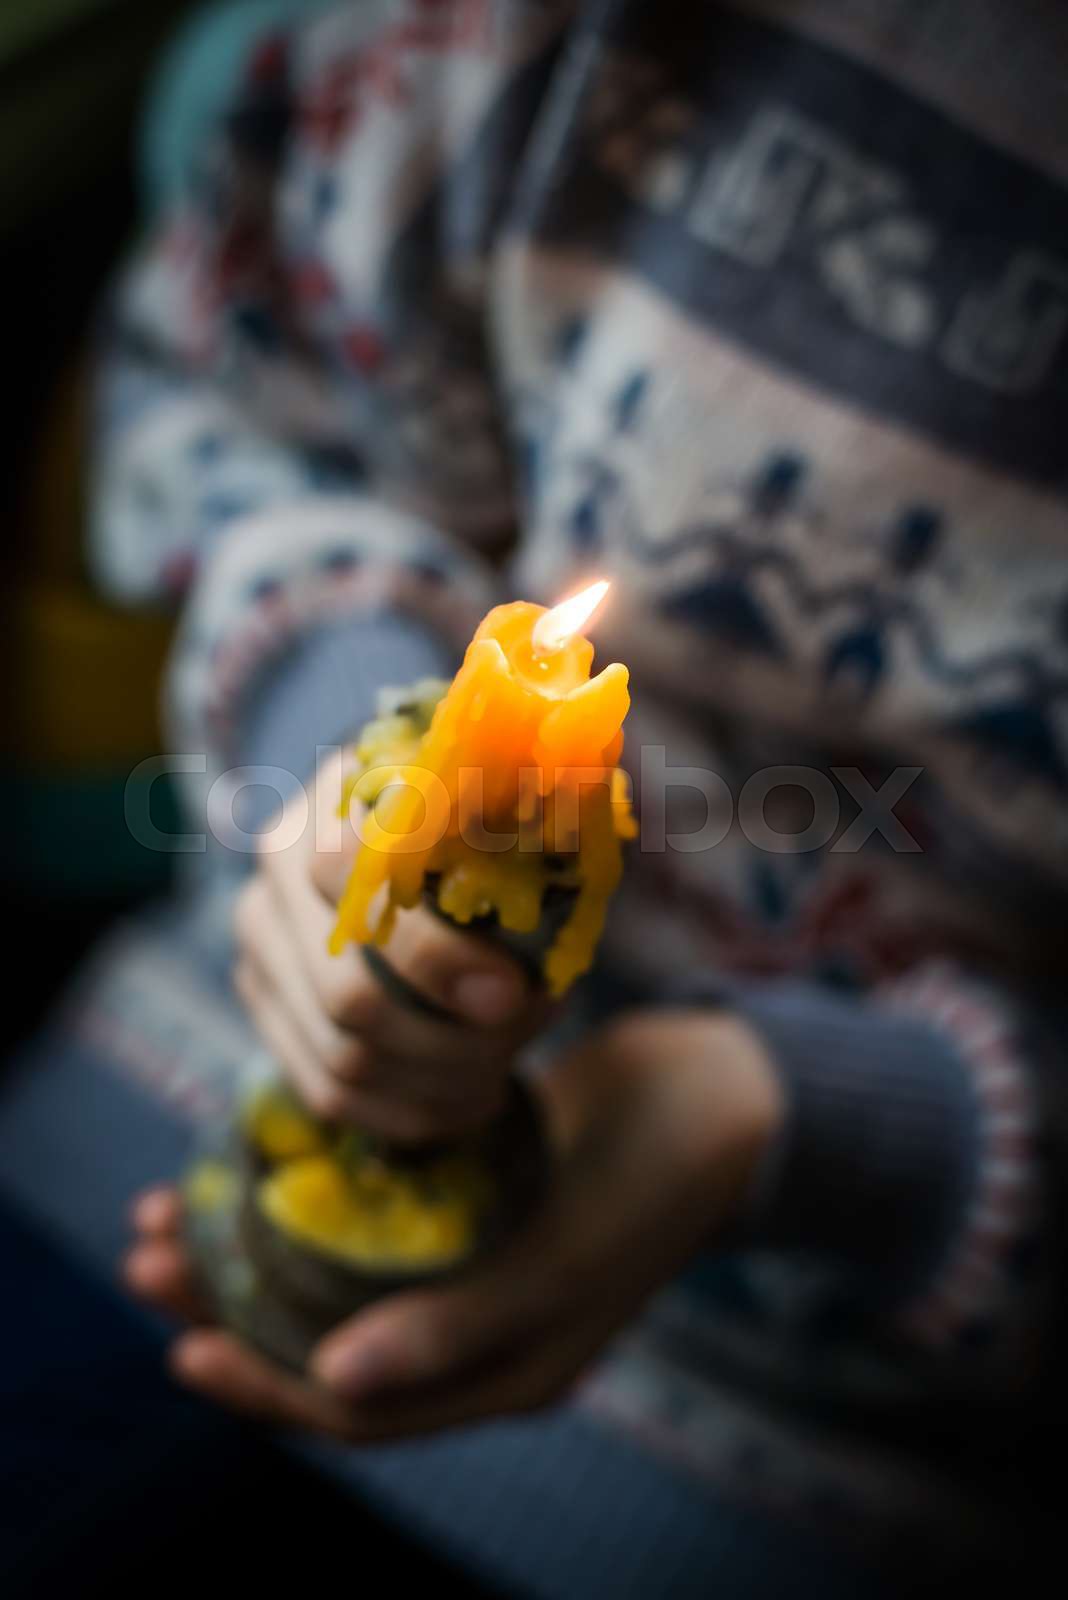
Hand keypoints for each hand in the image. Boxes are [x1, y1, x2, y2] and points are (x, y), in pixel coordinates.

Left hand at [124, 1010, 781, 1439]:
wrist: (727, 1090)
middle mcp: (478, 1325)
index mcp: (504, 1369)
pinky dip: (306, 1191)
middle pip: (327, 1339)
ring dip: (252, 1245)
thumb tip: (333, 1384)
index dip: (264, 1385)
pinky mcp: (468, 1194)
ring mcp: (472, 1258)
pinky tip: (254, 1151)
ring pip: (337, 1273)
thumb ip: (459, 1328)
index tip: (182, 1338)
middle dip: (232, 1305)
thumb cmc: (657, 1177)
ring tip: (171, 1205)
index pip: (360, 1410)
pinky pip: (368, 1210)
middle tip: (149, 1252)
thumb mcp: (566, 1261)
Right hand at [234, 748, 548, 1142]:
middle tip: (523, 1037)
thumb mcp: (493, 810)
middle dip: (451, 1038)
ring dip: (440, 1081)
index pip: (357, 894)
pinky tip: (472, 1101)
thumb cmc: (471, 836)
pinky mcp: (268, 1019)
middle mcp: (272, 887)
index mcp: (322, 816)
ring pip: (344, 1056)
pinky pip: (328, 1094)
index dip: (436, 953)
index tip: (514, 990)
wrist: (412, 868)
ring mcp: (259, 960)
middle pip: (349, 993)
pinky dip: (410, 1112)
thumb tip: (565, 855)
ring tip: (505, 1069)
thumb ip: (519, 823)